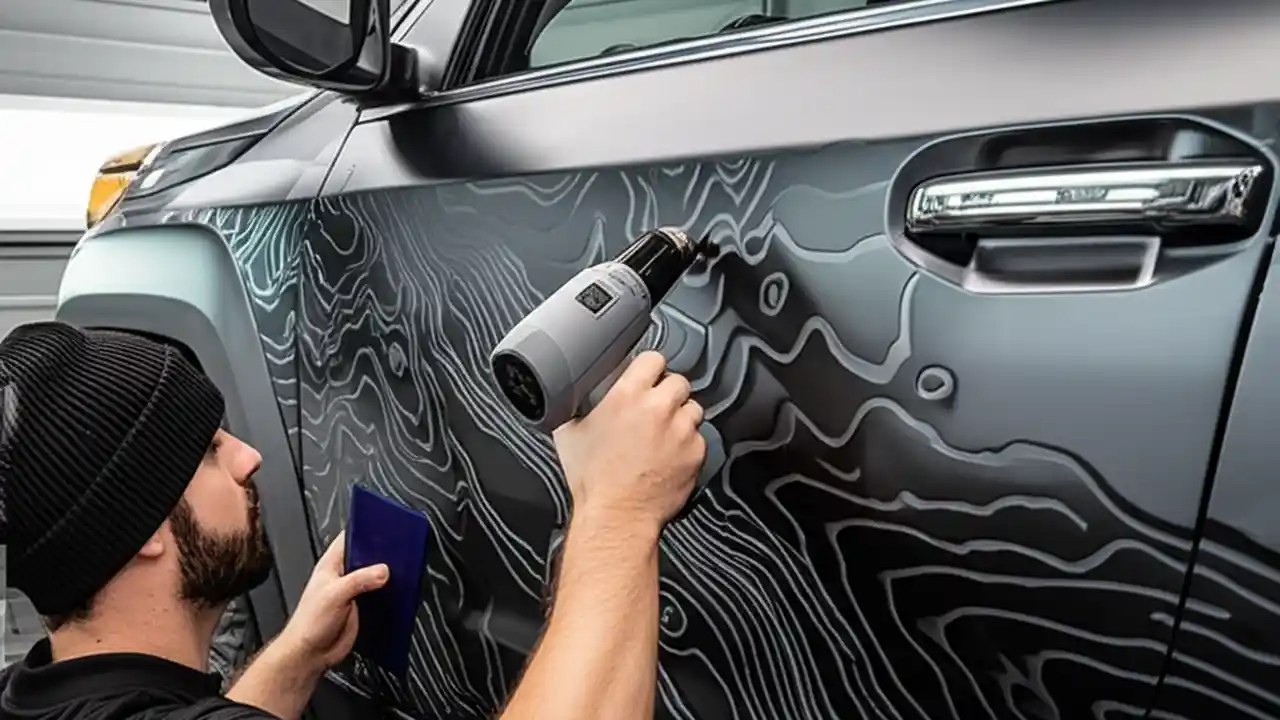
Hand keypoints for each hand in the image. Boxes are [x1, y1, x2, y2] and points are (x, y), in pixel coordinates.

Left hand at [274, 532, 389, 672]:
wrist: (311, 653)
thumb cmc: (310, 623)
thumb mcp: (335, 595)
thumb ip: (359, 580)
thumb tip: (383, 570)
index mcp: (331, 564)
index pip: (350, 536)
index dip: (365, 528)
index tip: (384, 524)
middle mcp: (343, 574)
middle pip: (367, 555)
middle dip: (382, 552)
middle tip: (399, 549)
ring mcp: (353, 589)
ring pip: (375, 574)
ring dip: (387, 574)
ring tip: (403, 568)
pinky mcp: (362, 605)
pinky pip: (380, 592)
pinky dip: (389, 591)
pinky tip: (398, 590)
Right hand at [553, 351, 705, 534]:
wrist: (617, 515)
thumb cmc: (593, 480)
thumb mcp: (570, 432)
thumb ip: (578, 404)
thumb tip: (577, 393)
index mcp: (627, 395)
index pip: (653, 358)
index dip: (650, 368)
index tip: (648, 377)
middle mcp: (659, 407)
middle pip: (678, 382)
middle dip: (668, 394)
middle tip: (655, 411)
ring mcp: (682, 430)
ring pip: (693, 408)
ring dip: (681, 417)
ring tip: (664, 436)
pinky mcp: (696, 452)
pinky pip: (699, 437)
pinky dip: (688, 443)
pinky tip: (670, 455)